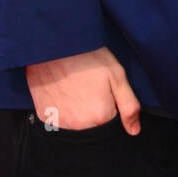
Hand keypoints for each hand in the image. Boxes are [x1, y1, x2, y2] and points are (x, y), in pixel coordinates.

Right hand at [25, 46, 141, 134]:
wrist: (55, 46)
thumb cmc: (87, 57)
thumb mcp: (117, 75)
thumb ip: (129, 106)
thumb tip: (134, 131)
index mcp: (100, 117)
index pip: (112, 124)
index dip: (112, 108)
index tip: (106, 92)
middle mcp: (78, 126)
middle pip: (93, 127)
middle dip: (96, 112)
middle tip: (90, 89)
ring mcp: (59, 123)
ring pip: (75, 125)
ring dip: (78, 113)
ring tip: (77, 88)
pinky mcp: (43, 117)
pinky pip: (58, 121)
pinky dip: (62, 110)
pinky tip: (64, 92)